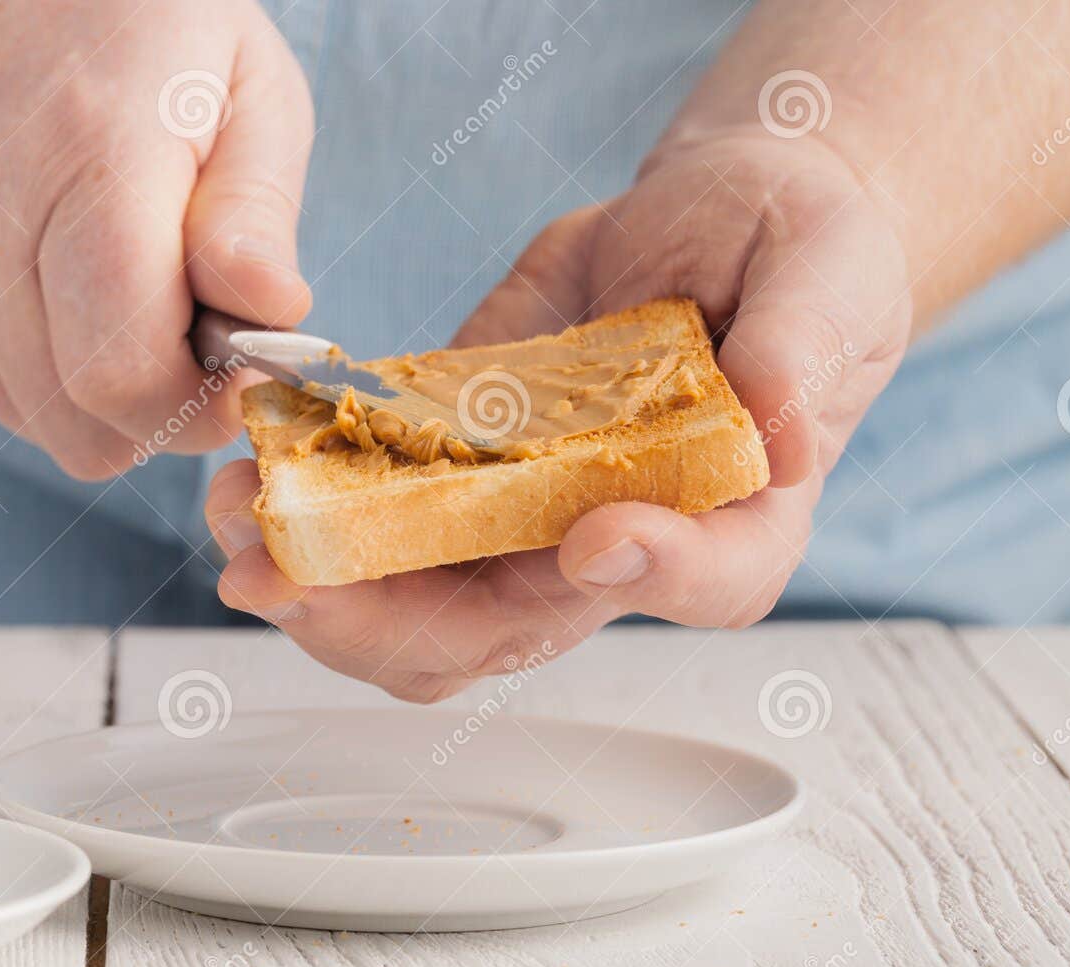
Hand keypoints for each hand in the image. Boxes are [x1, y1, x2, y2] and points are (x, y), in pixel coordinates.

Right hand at [0, 0, 311, 478]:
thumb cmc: (134, 28)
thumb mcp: (247, 89)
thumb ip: (258, 216)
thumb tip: (267, 318)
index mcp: (88, 156)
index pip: (123, 372)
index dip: (193, 409)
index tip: (232, 381)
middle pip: (74, 420)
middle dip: (151, 412)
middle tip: (185, 345)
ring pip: (22, 418)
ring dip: (87, 394)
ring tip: (113, 297)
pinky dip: (26, 371)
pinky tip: (49, 290)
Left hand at [206, 133, 911, 700]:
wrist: (707, 229)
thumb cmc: (795, 258)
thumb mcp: (830, 276)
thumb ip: (808, 346)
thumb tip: (775, 419)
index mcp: (729, 521)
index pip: (704, 586)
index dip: (653, 578)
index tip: (594, 538)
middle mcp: (608, 546)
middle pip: (499, 634)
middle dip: (384, 623)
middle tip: (291, 578)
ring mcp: (515, 516)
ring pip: (410, 600)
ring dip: (314, 579)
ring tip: (239, 512)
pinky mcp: (452, 465)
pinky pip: (373, 508)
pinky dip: (306, 497)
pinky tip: (254, 456)